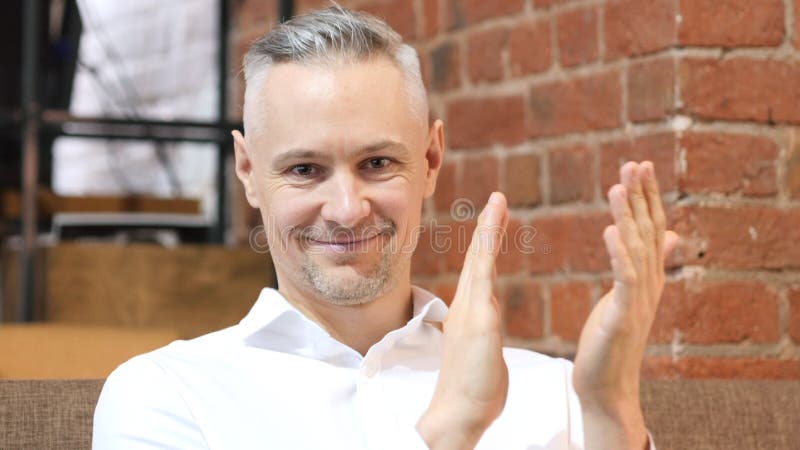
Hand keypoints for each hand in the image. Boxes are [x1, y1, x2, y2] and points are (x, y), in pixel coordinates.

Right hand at [417, 192, 509, 449]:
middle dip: (487, 226)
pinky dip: (487, 248)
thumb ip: (484, 333)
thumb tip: (487, 325)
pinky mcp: (478, 319)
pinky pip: (483, 275)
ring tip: (497, 202)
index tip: (494, 221)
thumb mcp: (481, 353)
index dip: (487, 244)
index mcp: (470, 314)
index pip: (479, 271)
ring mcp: (470, 311)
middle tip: (497, 198)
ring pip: (479, 260)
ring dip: (488, 229)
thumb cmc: (472, 391)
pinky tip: (493, 229)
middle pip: (477, 257)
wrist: (457, 413)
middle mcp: (466, 306)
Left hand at [572, 161, 678, 448]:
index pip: (650, 228)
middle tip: (635, 163)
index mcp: (645, 276)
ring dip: (628, 215)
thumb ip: (647, 263)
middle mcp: (648, 283)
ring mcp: (638, 299)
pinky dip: (619, 252)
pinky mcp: (624, 315)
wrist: (607, 384)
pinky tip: (610, 229)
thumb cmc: (613, 339)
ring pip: (636, 249)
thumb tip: (668, 235)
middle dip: (641, 196)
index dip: (647, 197)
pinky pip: (625, 278)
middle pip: (647, 231)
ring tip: (618, 185)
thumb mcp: (631, 295)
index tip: (640, 166)